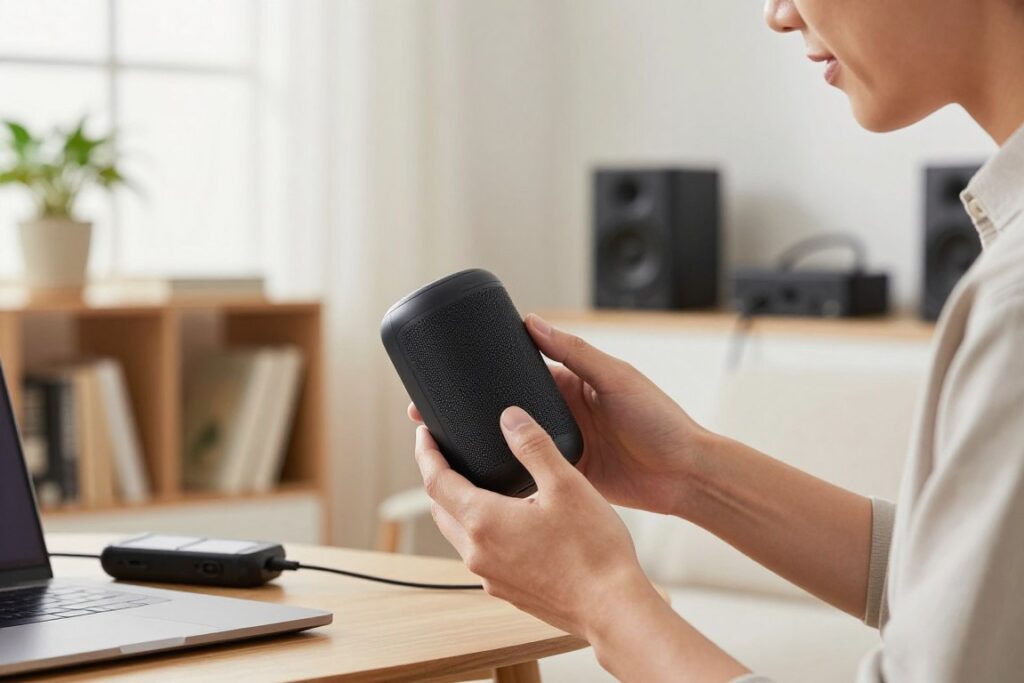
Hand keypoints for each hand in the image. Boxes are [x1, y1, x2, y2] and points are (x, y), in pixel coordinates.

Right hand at [408, 314, 707, 515]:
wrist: (684, 475)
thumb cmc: (659, 420)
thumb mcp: (615, 377)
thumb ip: (575, 352)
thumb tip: (533, 322)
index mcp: (572, 382)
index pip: (520, 368)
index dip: (487, 368)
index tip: (450, 365)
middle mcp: (562, 411)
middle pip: (506, 405)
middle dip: (469, 406)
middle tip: (426, 408)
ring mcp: (562, 444)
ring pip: (510, 439)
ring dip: (478, 438)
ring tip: (439, 439)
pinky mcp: (566, 474)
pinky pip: (527, 469)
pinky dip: (501, 469)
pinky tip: (474, 472)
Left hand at [413, 406, 656, 639]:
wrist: (612, 609)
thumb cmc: (593, 550)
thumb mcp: (566, 484)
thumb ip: (533, 446)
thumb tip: (509, 417)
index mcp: (484, 520)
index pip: (435, 481)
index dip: (426, 453)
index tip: (424, 435)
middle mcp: (477, 552)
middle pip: (441, 509)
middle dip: (439, 479)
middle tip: (446, 455)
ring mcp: (490, 577)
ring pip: (458, 535)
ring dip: (458, 508)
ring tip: (476, 484)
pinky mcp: (507, 591)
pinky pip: (480, 555)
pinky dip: (480, 532)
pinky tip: (507, 523)